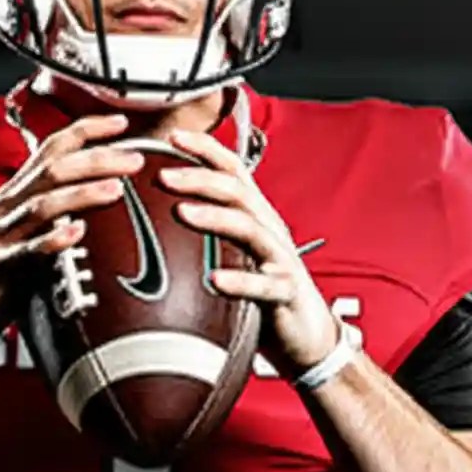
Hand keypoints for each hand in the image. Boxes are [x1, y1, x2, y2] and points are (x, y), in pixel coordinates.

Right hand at [0, 114, 143, 357]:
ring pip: (43, 204)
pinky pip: (28, 251)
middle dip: (97, 160)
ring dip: (82, 194)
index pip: (52, 148)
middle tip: (134, 159)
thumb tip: (95, 188)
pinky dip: (53, 240)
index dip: (87, 131)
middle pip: (54, 170)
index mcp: (16, 193)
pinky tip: (76, 233)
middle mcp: (7, 206)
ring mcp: (0, 235)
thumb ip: (52, 206)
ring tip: (116, 189)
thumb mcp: (22, 227)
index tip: (121, 123)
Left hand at [159, 129, 338, 377]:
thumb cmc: (267, 289)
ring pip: (249, 228)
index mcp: (256, 215)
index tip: (171, 136)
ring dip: (214, 218)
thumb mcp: (240, 250)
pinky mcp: (287, 293)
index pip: (233, 170)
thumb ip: (213, 228)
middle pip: (237, 191)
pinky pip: (264, 285)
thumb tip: (162, 212)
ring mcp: (280, 259)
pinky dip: (240, 280)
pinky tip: (215, 280)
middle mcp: (270, 229)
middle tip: (162, 175)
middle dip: (199, 178)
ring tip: (182, 213)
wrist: (309, 335)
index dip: (205, 149)